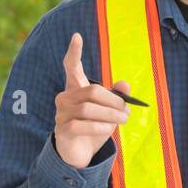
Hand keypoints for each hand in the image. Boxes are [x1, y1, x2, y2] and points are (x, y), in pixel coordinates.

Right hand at [53, 32, 130, 169]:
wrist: (80, 152)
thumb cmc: (93, 126)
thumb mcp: (108, 111)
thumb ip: (116, 97)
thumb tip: (125, 85)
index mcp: (75, 88)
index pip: (71, 66)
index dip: (74, 52)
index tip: (77, 36)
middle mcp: (65, 98)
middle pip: (92, 91)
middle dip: (114, 101)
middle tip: (127, 111)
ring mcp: (61, 114)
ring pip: (88, 109)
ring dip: (111, 116)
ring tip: (123, 120)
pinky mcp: (62, 130)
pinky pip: (82, 125)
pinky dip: (100, 127)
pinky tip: (108, 130)